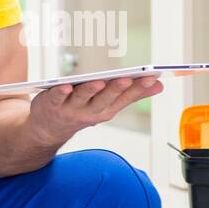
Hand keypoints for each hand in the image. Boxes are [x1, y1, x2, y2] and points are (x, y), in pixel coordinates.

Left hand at [28, 74, 164, 146]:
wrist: (48, 130)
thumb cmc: (82, 110)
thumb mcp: (109, 105)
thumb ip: (132, 95)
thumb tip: (159, 85)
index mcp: (107, 110)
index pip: (125, 98)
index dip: (139, 88)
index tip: (152, 77)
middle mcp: (90, 111)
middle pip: (105, 98)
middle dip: (116, 89)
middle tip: (127, 79)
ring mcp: (71, 109)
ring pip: (83, 98)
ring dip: (91, 90)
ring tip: (99, 81)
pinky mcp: (52, 104)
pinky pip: (56, 98)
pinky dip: (60, 92)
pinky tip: (65, 85)